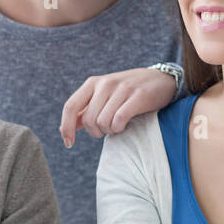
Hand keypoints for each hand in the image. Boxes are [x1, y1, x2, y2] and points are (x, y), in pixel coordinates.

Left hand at [59, 67, 177, 147]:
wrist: (160, 80)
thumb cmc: (127, 92)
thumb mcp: (103, 97)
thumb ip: (84, 112)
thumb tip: (62, 130)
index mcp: (92, 83)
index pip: (70, 106)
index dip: (66, 127)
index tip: (69, 143)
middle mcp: (105, 83)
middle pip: (89, 120)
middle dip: (96, 132)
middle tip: (107, 130)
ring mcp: (122, 88)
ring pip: (103, 122)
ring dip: (110, 130)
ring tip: (118, 125)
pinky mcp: (138, 96)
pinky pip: (119, 119)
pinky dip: (119, 128)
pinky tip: (124, 125)